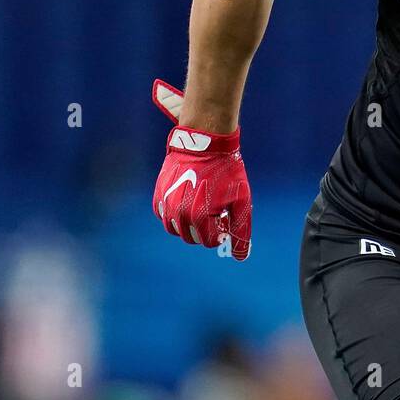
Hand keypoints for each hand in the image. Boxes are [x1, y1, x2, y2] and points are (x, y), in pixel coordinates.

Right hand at [150, 79, 251, 259]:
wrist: (205, 143)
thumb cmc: (227, 171)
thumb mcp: (241, 199)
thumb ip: (241, 229)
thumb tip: (241, 257)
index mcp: (199, 216)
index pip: (208, 241)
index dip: (219, 233)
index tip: (224, 219)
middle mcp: (178, 213)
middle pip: (191, 237)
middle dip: (204, 230)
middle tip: (214, 213)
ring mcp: (166, 204)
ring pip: (175, 229)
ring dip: (188, 224)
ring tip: (200, 207)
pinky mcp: (158, 195)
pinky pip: (163, 215)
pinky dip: (174, 214)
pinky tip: (186, 201)